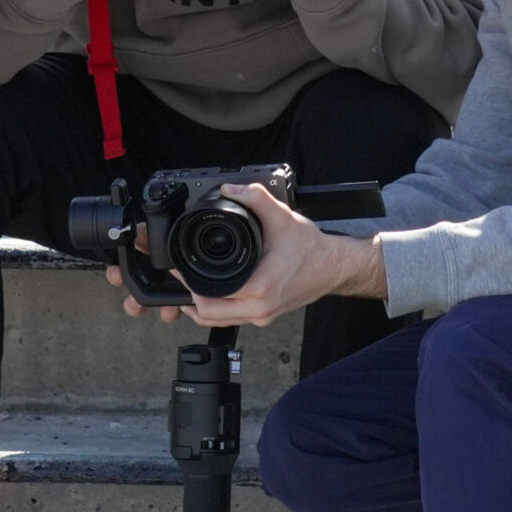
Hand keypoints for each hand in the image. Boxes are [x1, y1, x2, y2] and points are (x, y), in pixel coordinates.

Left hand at [101, 184, 384, 327]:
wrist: (333, 266)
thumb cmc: (311, 248)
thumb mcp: (282, 217)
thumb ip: (254, 198)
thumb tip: (229, 189)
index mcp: (259, 288)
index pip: (209, 297)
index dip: (188, 282)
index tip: (178, 266)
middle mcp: (259, 309)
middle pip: (207, 315)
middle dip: (187, 297)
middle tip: (179, 276)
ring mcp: (261, 317)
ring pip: (216, 321)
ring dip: (198, 307)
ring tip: (188, 285)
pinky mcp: (263, 317)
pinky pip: (230, 319)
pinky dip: (214, 310)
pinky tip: (207, 294)